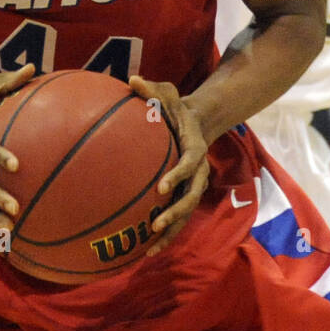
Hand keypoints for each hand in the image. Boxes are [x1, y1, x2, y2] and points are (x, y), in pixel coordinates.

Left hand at [128, 75, 209, 256]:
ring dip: (171, 232)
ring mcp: (193, 186)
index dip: (178, 175)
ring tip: (151, 250)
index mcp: (195, 148)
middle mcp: (198, 171)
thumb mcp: (167, 93)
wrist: (196, 121)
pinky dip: (165, 234)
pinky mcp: (184, 193)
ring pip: (185, 214)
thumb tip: (131, 80)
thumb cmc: (177, 106)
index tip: (162, 186)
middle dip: (175, 213)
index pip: (190, 164)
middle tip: (155, 224)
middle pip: (191, 197)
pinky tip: (145, 250)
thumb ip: (152, 89)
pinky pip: (176, 217)